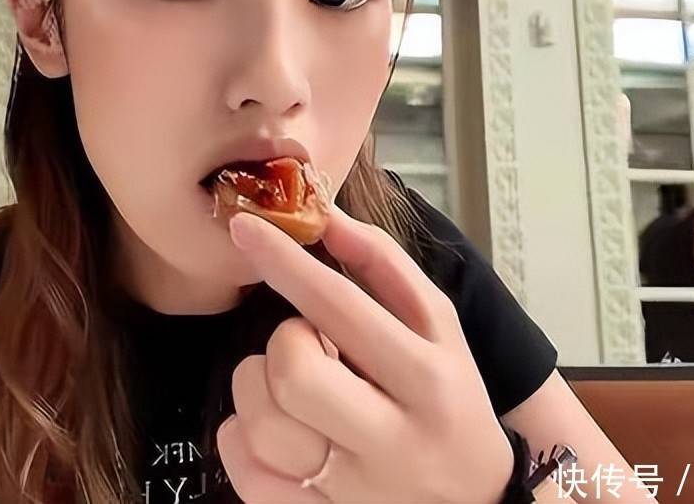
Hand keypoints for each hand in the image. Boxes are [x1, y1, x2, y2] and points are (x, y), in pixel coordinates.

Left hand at [217, 205, 515, 502]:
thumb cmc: (450, 406)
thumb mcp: (441, 333)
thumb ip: (385, 268)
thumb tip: (326, 216)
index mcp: (429, 379)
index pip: (341, 309)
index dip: (285, 263)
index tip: (246, 228)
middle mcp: (395, 441)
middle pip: (291, 372)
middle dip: (281, 345)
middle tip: (306, 348)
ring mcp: (353, 491)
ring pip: (259, 422)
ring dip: (257, 390)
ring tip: (293, 391)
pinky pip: (244, 470)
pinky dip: (242, 437)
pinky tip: (276, 429)